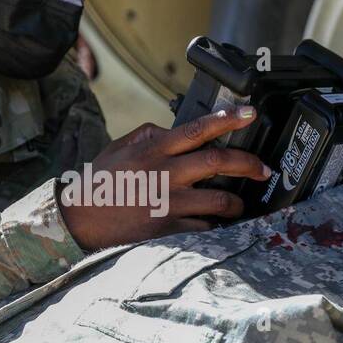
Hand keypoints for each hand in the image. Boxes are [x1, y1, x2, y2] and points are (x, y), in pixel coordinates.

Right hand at [58, 106, 272, 250]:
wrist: (79, 218)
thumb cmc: (100, 182)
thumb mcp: (120, 147)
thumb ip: (150, 134)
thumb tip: (176, 129)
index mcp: (154, 149)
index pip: (199, 129)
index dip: (228, 119)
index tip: (250, 113)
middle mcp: (165, 173)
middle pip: (219, 162)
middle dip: (249, 164)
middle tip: (263, 169)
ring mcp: (169, 202)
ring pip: (219, 199)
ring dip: (236, 202)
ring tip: (239, 204)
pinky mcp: (168, 228)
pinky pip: (203, 227)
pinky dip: (213, 225)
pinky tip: (215, 225)